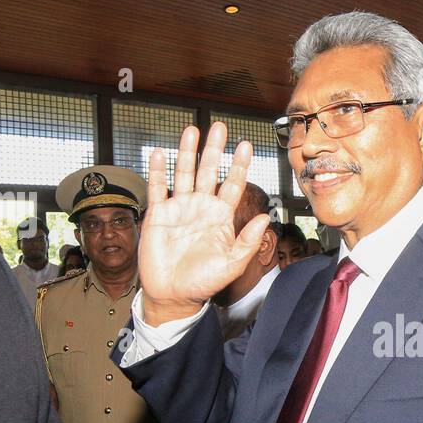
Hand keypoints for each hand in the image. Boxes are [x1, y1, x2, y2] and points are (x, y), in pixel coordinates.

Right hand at [137, 123, 270, 323]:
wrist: (174, 295)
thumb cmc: (204, 282)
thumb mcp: (232, 264)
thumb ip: (248, 241)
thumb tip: (265, 217)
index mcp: (221, 217)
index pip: (233, 185)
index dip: (239, 165)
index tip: (246, 145)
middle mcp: (201, 207)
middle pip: (209, 171)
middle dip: (214, 150)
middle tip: (220, 127)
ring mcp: (179, 208)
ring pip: (184, 173)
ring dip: (188, 152)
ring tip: (192, 130)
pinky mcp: (158, 215)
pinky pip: (158, 188)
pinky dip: (158, 171)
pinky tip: (160, 153)